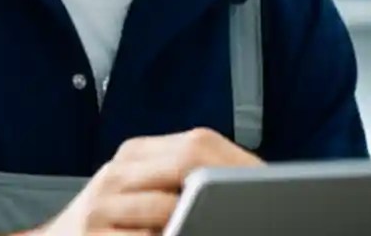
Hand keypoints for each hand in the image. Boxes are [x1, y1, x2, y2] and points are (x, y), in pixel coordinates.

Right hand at [38, 128, 262, 235]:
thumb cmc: (113, 226)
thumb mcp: (141, 195)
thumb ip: (178, 183)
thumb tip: (249, 183)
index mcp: (134, 155)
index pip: (196, 144)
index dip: (237, 164)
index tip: (267, 185)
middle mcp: (116, 173)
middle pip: (186, 164)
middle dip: (226, 189)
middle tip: (253, 207)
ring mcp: (102, 204)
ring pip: (169, 206)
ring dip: (197, 222)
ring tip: (216, 225)